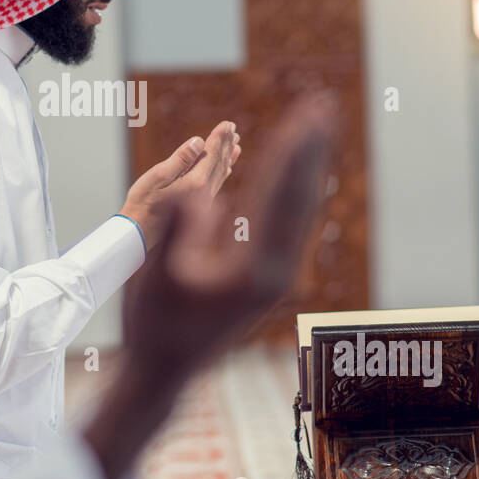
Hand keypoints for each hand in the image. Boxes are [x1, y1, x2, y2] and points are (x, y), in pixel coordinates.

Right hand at [118, 120, 240, 248]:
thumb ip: (180, 159)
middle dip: (226, 144)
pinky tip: (227, 169)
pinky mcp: (199, 207)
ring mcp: (204, 202)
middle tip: (232, 127)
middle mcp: (205, 194)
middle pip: (219, 163)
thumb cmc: (143, 204)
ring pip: (221, 174)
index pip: (212, 155)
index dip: (219, 137)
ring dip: (227, 157)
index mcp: (196, 184)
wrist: (139, 234)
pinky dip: (223, 172)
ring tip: (235, 144)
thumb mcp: (158, 177)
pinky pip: (217, 184)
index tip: (227, 123)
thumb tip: (199, 142)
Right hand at [125, 91, 338, 370]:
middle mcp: (275, 273)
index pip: (281, 199)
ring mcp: (272, 276)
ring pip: (296, 209)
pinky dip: (287, 188)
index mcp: (256, 272)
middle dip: (310, 149)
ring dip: (304, 165)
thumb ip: (177, 231)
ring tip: (313, 126)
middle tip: (322, 104)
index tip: (307, 116)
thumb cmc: (155, 327)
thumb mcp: (158, 277)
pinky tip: (291, 169)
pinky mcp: (262, 276)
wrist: (163, 374)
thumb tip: (195, 191)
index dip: (294, 153)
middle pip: (300, 198)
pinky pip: (282, 222)